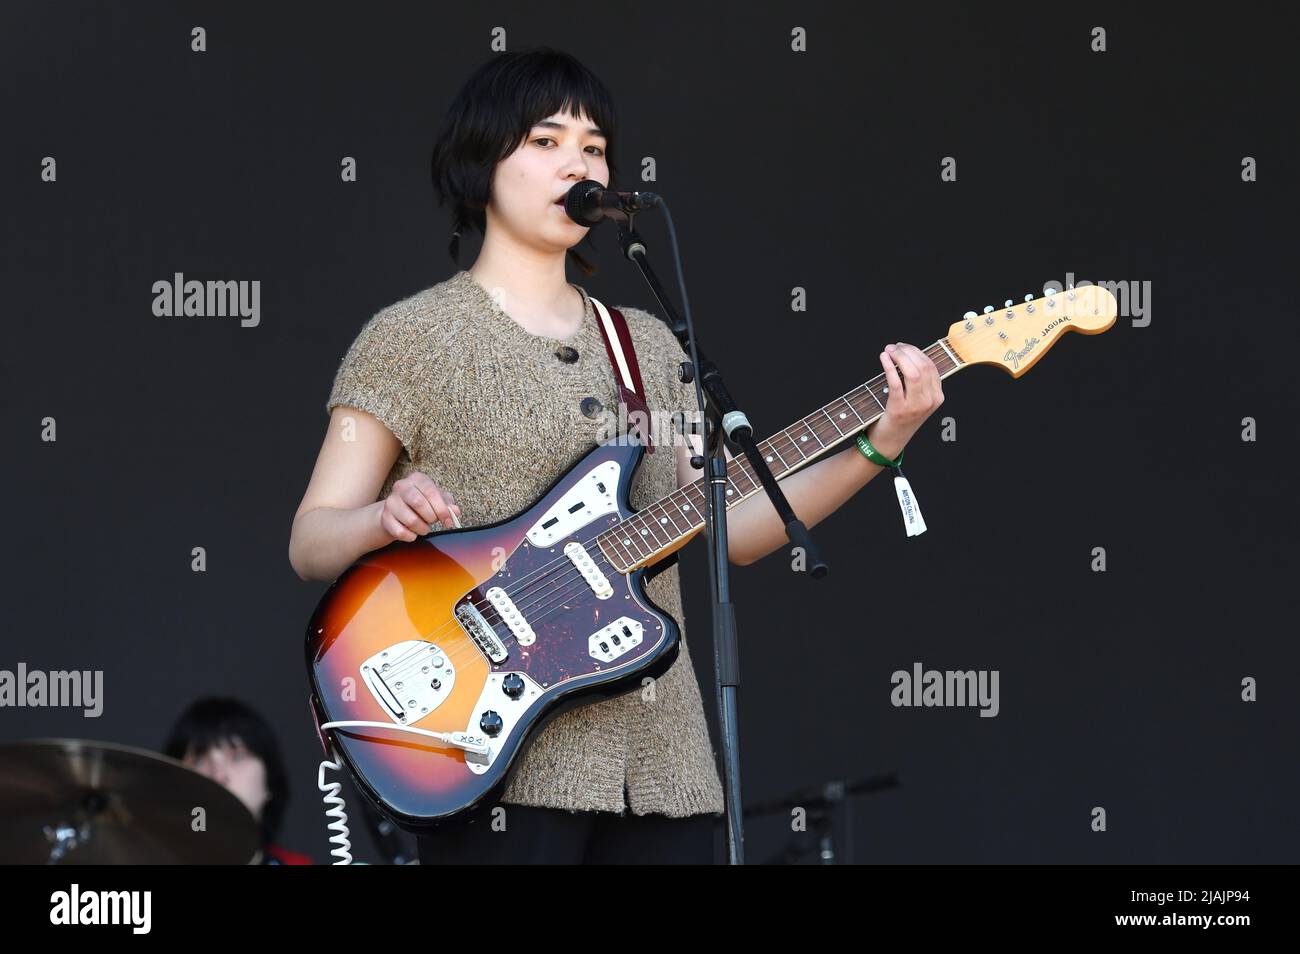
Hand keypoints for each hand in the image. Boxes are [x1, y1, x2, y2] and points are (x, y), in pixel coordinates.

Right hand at [379, 471, 460, 541]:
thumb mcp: (437, 498)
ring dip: (422, 529)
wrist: (397, 510)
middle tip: (433, 521)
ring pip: (410, 520)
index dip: (442, 509)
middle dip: (431, 517)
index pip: (431, 492)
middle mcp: (401, 486)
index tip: (448, 520)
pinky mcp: (385, 517)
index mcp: (417, 479)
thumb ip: (448, 503)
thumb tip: (455, 511)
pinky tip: (413, 533)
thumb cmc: (422, 502)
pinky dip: (411, 536)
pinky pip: (400, 532)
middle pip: (418, 503)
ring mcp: (390, 502)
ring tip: (424, 527)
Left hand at [868, 342, 944, 457]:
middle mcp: (930, 401)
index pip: (930, 366)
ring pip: (912, 372)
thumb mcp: (918, 401)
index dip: (916, 352)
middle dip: (907, 351)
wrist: (890, 442)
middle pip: (922, 366)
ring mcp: (916, 406)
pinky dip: (889, 366)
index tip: (902, 346)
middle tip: (893, 346)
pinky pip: (895, 382)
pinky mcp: (899, 409)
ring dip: (899, 356)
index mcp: (937, 397)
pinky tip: (883, 358)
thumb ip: (919, 382)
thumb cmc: (901, 417)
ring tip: (888, 350)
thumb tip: (908, 354)